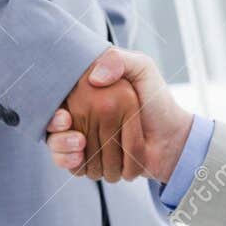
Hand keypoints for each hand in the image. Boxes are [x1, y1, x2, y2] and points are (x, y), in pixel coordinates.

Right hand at [47, 49, 192, 182]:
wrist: (170, 138)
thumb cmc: (157, 101)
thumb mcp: (143, 69)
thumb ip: (119, 61)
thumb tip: (94, 78)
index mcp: (87, 91)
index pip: (55, 99)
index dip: (54, 113)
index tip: (64, 119)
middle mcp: (80, 113)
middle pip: (56, 127)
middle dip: (64, 137)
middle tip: (79, 140)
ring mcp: (82, 137)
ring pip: (59, 147)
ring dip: (73, 154)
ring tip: (84, 150)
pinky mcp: (89, 159)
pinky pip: (68, 164)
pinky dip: (72, 165)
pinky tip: (80, 162)